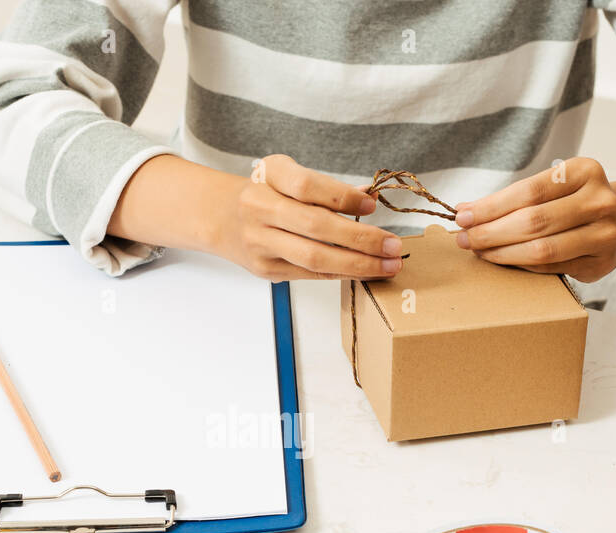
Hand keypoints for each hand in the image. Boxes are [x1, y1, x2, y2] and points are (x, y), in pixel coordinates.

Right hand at [212, 154, 403, 281]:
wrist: (221, 218)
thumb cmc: (266, 193)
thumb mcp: (289, 175)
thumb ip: (327, 187)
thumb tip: (370, 198)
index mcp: (269, 175)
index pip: (308, 187)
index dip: (343, 198)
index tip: (372, 205)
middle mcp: (259, 208)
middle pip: (316, 227)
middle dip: (361, 239)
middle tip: (394, 245)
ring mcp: (260, 242)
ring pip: (314, 258)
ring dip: (357, 264)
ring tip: (389, 266)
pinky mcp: (265, 268)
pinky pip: (310, 274)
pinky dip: (342, 273)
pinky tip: (366, 272)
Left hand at [453, 157, 615, 282]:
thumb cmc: (577, 200)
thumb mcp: (554, 185)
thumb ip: (514, 197)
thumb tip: (465, 210)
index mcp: (586, 172)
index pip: (529, 191)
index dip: (491, 206)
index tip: (462, 216)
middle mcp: (600, 202)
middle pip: (534, 222)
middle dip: (491, 232)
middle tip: (464, 238)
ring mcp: (604, 235)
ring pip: (541, 250)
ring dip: (501, 253)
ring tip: (478, 250)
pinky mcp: (598, 265)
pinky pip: (549, 268)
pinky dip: (519, 265)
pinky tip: (501, 259)